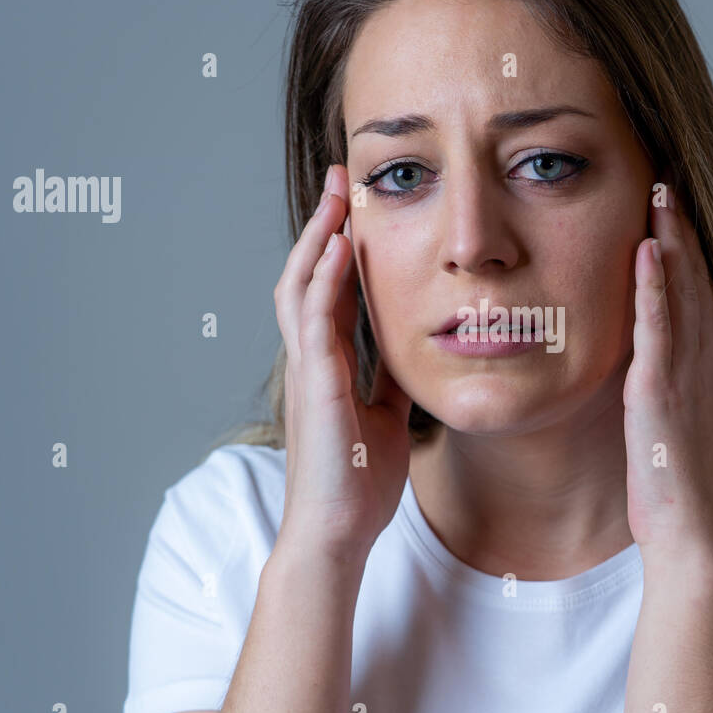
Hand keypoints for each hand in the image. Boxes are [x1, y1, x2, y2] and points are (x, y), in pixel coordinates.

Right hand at [272, 165, 412, 564]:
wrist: (337, 534)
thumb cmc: (357, 485)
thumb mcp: (386, 419)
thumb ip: (389, 383)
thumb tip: (409, 356)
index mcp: (329, 366)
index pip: (331, 291)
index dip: (341, 248)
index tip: (358, 208)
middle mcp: (312, 360)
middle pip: (309, 274)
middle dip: (324, 224)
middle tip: (341, 178)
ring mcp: (309, 370)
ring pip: (303, 286)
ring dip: (320, 237)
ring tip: (338, 195)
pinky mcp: (315, 387)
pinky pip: (315, 321)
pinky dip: (327, 280)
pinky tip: (342, 248)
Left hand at [623, 186, 712, 568]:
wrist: (693, 537)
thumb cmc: (676, 493)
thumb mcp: (673, 429)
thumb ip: (665, 392)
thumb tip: (646, 373)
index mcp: (706, 372)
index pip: (697, 298)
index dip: (687, 253)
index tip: (672, 214)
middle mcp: (705, 364)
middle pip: (695, 282)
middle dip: (682, 230)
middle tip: (668, 182)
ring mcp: (688, 376)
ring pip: (682, 293)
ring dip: (672, 240)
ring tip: (660, 192)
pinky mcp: (663, 393)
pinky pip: (659, 329)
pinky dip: (655, 287)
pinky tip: (648, 250)